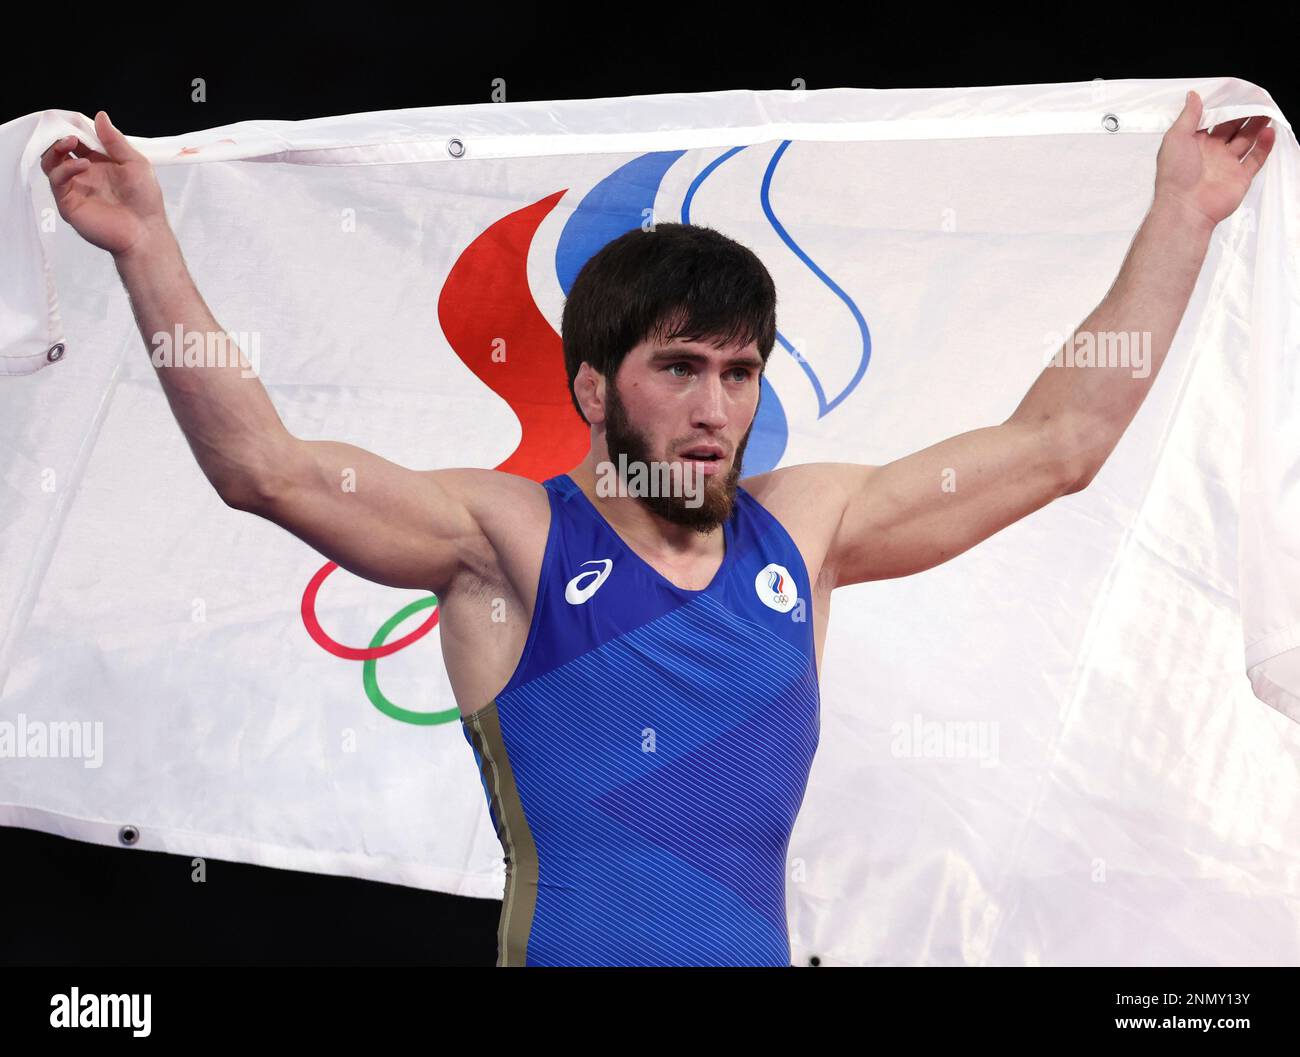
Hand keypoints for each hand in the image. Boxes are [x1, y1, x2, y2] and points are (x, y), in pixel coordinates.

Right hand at [40, 110, 169, 257]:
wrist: (144, 231)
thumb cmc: (145, 200)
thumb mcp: (135, 163)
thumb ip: (115, 141)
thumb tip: (100, 116)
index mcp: (100, 164)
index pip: (79, 142)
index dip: (76, 129)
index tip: (75, 120)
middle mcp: (85, 175)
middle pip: (60, 151)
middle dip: (61, 137)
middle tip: (70, 132)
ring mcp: (75, 188)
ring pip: (51, 163)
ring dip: (57, 148)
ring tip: (71, 142)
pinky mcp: (68, 203)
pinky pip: (57, 180)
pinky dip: (66, 168)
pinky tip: (83, 165)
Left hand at [1154, 90, 1275, 229]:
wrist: (1185, 208)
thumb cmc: (1175, 174)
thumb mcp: (1175, 138)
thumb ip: (1187, 116)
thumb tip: (1193, 96)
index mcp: (1193, 143)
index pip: (1212, 121)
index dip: (1223, 108)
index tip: (1236, 93)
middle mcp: (1210, 153)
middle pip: (1232, 129)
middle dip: (1243, 114)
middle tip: (1256, 99)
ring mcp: (1226, 166)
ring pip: (1246, 141)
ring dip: (1256, 126)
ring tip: (1267, 110)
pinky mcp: (1240, 178)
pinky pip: (1255, 159)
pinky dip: (1264, 145)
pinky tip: (1269, 131)